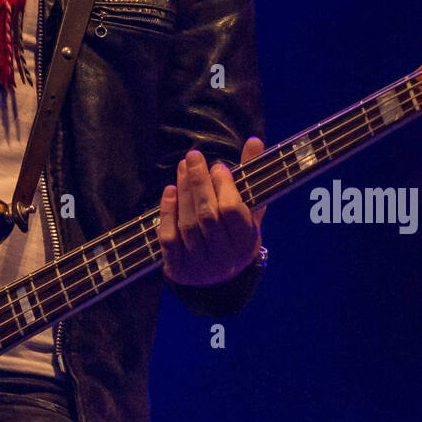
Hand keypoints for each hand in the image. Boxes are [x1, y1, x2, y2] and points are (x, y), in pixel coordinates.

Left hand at [158, 138, 267, 286]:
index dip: (224, 186)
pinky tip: (169, 190)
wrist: (216, 280)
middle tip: (192, 156)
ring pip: (188, 224)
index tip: (218, 166)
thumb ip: (250, 176)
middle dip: (199, 182)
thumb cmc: (234, 234)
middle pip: (207, 215)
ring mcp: (200, 266)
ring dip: (183, 191)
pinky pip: (170, 238)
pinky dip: (167, 212)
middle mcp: (224, 258)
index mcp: (246, 244)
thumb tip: (254, 140)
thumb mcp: (248, 210)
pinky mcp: (178, 269)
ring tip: (182, 166)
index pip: (233, 211)